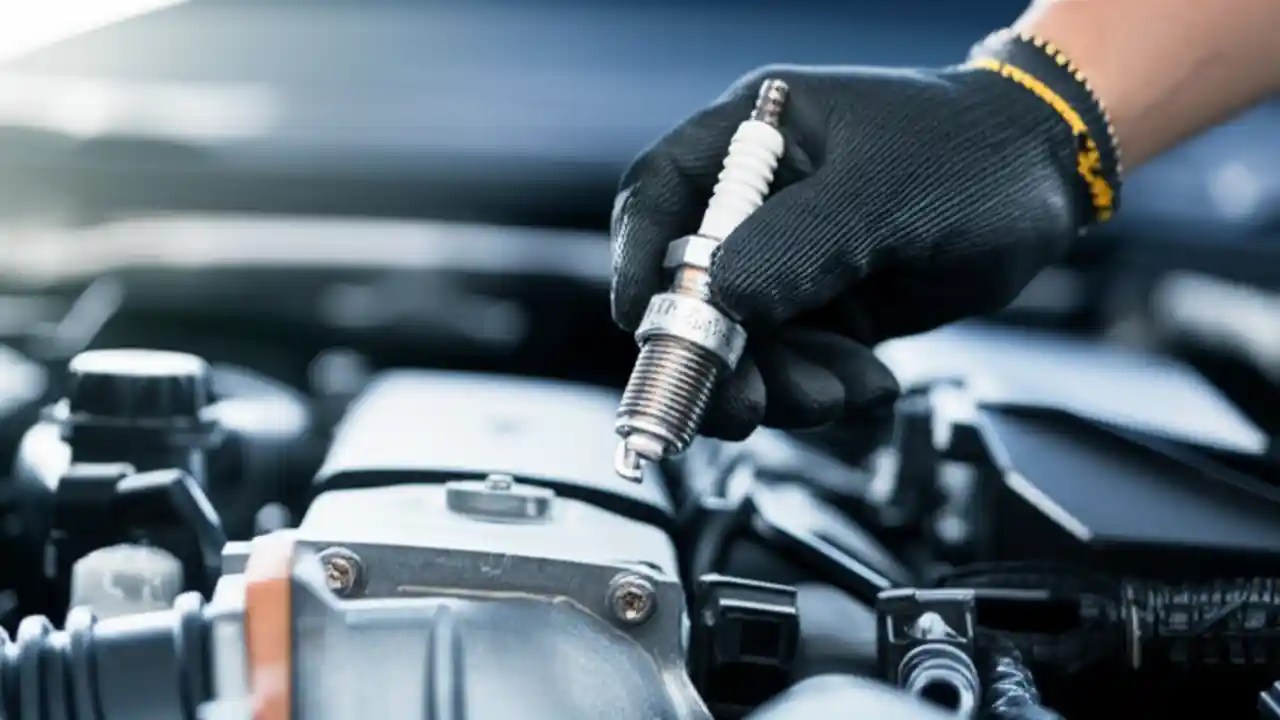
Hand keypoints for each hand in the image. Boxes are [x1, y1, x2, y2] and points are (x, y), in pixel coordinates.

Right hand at [612, 64, 1088, 439]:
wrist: (1046, 180)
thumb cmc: (973, 155)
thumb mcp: (887, 193)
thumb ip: (803, 242)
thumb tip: (725, 299)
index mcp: (754, 137)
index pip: (660, 193)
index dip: (638, 259)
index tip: (639, 322)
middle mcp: (759, 200)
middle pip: (691, 288)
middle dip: (716, 357)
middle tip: (743, 408)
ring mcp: (788, 257)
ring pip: (743, 341)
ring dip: (781, 384)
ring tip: (839, 395)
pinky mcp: (822, 304)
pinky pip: (794, 362)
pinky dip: (822, 387)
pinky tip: (868, 382)